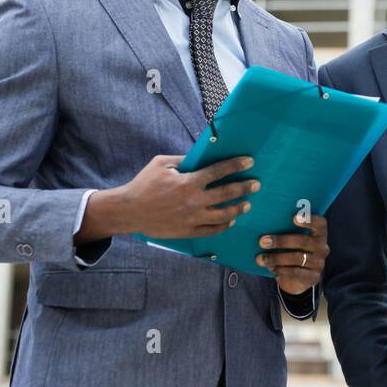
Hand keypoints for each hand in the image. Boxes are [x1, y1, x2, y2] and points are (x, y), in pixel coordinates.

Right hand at [78, 154, 258, 241]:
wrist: (129, 211)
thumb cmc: (144, 184)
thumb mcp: (162, 164)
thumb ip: (183, 159)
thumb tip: (201, 156)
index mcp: (188, 182)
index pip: (219, 172)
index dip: (236, 165)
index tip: (250, 161)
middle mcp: (194, 201)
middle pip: (227, 194)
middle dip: (245, 187)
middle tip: (257, 184)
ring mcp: (192, 218)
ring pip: (224, 215)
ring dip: (238, 208)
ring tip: (247, 204)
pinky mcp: (188, 231)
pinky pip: (212, 230)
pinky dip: (224, 225)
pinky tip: (231, 220)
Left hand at [256, 213, 328, 295]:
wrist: (297, 278)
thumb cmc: (292, 251)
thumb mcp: (291, 240)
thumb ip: (285, 230)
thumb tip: (264, 223)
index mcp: (319, 234)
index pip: (320, 224)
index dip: (309, 220)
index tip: (293, 217)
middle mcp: (322, 248)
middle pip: (303, 241)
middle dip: (281, 241)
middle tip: (262, 241)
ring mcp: (319, 263)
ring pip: (297, 258)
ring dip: (276, 258)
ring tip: (261, 258)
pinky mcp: (313, 277)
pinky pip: (296, 272)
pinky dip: (281, 270)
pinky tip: (270, 268)